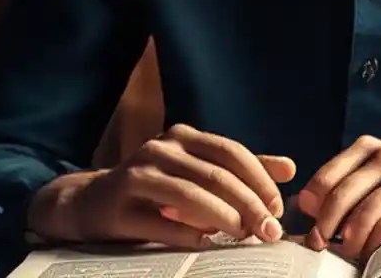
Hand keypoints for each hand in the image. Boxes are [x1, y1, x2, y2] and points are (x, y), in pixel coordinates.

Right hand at [27, 123, 296, 248]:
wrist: (90, 201)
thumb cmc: (155, 187)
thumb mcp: (198, 171)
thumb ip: (242, 169)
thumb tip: (290, 168)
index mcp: (184, 136)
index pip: (233, 152)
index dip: (260, 180)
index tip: (278, 208)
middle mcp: (161, 148)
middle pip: (217, 175)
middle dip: (250, 205)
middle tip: (269, 230)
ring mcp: (137, 172)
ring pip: (192, 196)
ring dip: (225, 219)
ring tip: (244, 236)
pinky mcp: (118, 202)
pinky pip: (162, 224)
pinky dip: (189, 235)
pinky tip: (206, 245)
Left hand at [297, 136, 380, 259]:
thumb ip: (355, 184)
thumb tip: (307, 204)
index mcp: (373, 148)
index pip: (327, 177)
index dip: (313, 207)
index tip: (312, 229)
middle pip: (340, 197)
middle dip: (325, 227)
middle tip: (321, 247)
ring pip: (362, 214)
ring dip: (350, 241)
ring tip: (350, 253)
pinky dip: (376, 245)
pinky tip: (375, 254)